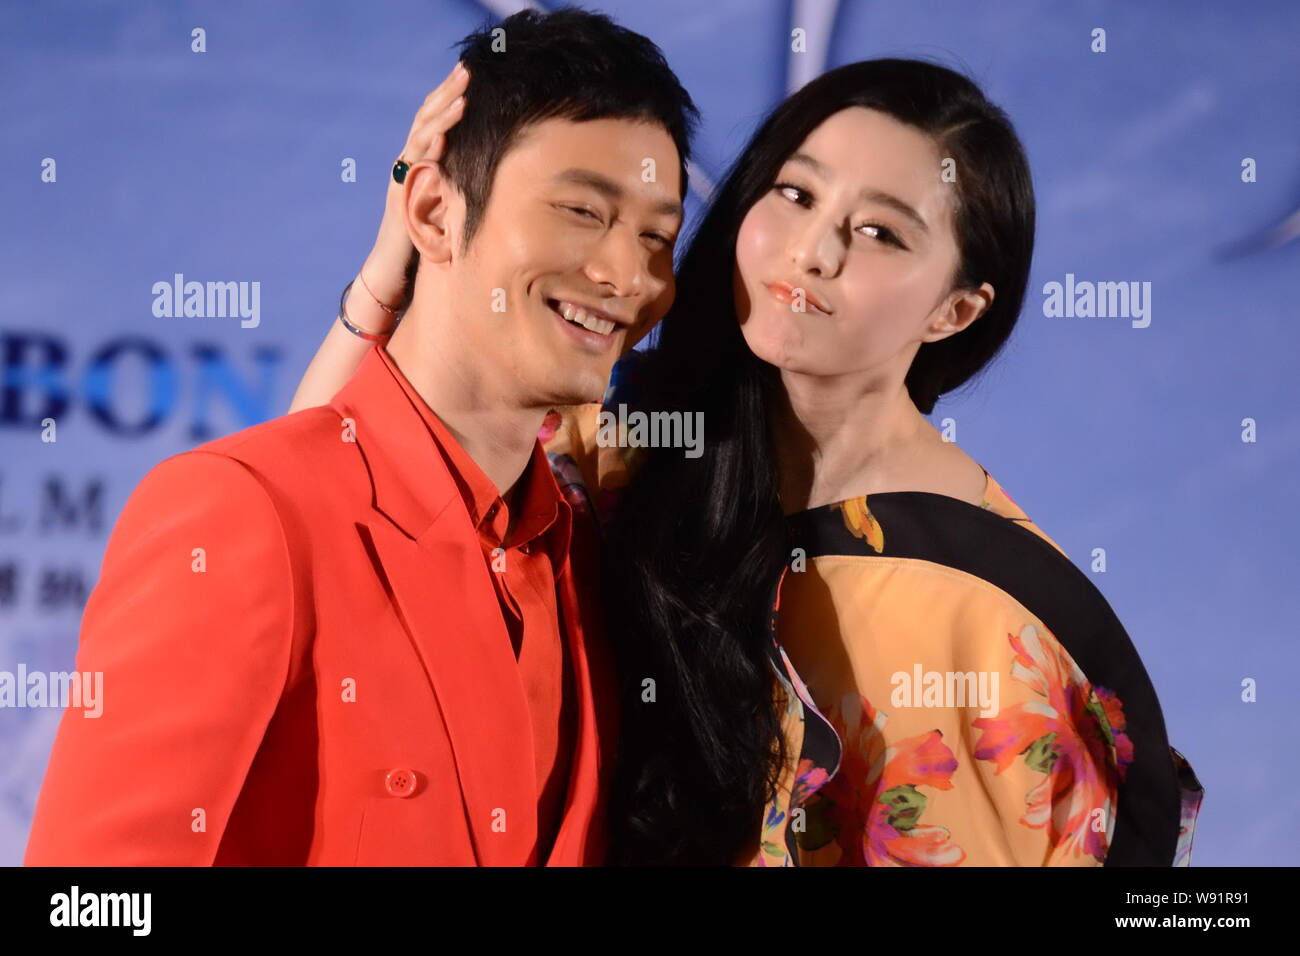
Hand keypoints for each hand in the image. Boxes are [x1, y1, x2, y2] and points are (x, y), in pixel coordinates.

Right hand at [363, 61, 470, 305]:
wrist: (393, 266)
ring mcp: (402, 175)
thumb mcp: (448, 199)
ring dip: (441, 116)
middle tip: (467, 70)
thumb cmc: (425, 236)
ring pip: (420, 136)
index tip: (469, 71)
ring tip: (462, 97)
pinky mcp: (399, 194)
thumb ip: (457, 177)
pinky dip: (427, 150)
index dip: (449, 94)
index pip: (434, 117)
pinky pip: (414, 168)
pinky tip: (442, 136)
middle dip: (447, 92)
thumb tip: (488, 164)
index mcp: (420, 157)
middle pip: (426, 117)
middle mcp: (408, 160)